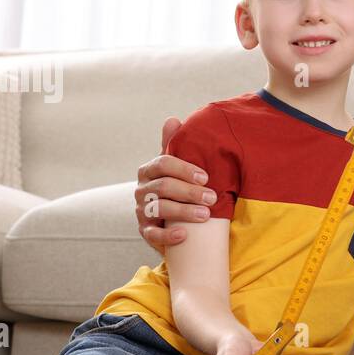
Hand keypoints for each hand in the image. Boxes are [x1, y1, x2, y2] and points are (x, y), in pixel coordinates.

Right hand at [136, 116, 217, 254]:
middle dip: (189, 192)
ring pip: (159, 209)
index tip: (205, 177)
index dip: (184, 169)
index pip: (163, 164)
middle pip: (163, 187)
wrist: (174, 219)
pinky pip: (152, 234)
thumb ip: (174, 146)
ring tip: (205, 215)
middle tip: (212, 198)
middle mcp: (141, 190)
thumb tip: (172, 119)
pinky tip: (184, 234)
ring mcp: (141, 211)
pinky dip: (167, 235)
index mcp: (149, 171)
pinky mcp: (145, 231)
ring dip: (183, 211)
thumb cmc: (178, 188)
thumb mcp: (176, 167)